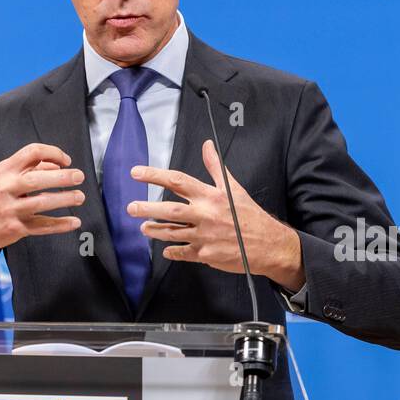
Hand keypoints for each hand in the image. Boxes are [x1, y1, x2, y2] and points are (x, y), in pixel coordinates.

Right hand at [0, 143, 85, 278]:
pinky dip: (61, 224)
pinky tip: (75, 222)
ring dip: (66, 199)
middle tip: (79, 176)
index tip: (66, 161)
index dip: (53, 153)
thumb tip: (56, 165)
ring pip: (43, 203)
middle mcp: (5, 188)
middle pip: (39, 178)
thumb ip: (25, 170)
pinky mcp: (15, 229)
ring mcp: (10, 209)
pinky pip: (42, 226)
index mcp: (2, 171)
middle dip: (63, 177)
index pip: (31, 152)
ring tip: (80, 197)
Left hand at [128, 140, 304, 289]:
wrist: (268, 244)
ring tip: (144, 228)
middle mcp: (205, 214)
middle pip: (169, 209)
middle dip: (147, 208)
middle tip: (131, 207)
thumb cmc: (250, 215)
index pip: (177, 181)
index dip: (154, 175)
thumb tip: (207, 146)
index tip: (136, 173)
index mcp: (210, 196)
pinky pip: (182, 253)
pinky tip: (166, 250)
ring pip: (171, 232)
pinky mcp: (206, 254)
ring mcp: (204, 236)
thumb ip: (215, 167)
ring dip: (155, 230)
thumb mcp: (233, 188)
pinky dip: (172, 251)